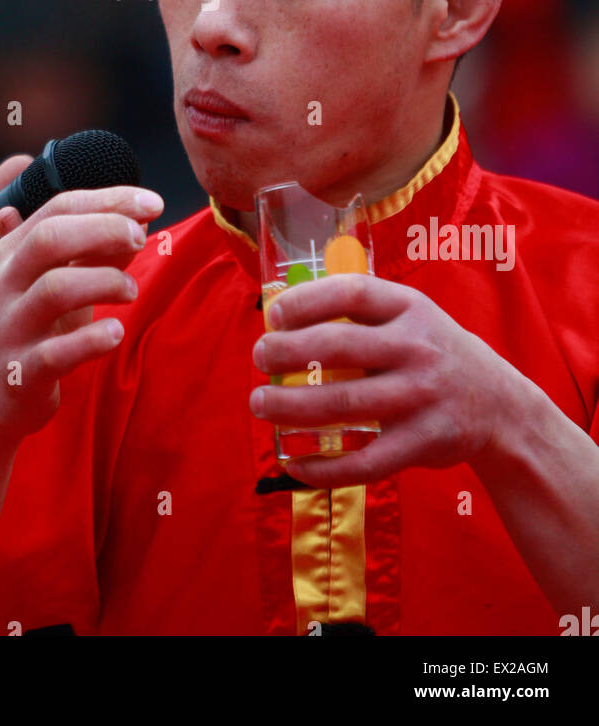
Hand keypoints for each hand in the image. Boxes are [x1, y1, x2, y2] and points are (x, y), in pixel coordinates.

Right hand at [0, 183, 163, 447]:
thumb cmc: (31, 329)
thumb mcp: (53, 282)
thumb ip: (90, 251)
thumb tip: (137, 222)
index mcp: (11, 252)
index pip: (58, 207)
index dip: (108, 200)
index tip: (152, 202)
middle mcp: (5, 284)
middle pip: (50, 238)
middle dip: (103, 229)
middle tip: (142, 237)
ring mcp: (10, 328)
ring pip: (55, 289)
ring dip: (104, 281)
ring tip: (131, 291)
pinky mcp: (20, 373)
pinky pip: (55, 352)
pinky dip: (91, 339)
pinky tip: (115, 332)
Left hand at [250, 273, 509, 487]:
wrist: (501, 406)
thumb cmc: (434, 353)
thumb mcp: (412, 316)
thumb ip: (362, 314)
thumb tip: (284, 318)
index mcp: (410, 307)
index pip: (351, 293)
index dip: (306, 300)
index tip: (274, 315)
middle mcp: (417, 348)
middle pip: (338, 347)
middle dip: (286, 352)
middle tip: (259, 358)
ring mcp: (421, 397)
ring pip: (343, 403)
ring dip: (291, 407)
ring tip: (260, 404)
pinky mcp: (423, 443)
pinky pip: (365, 461)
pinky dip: (324, 467)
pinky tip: (295, 464)